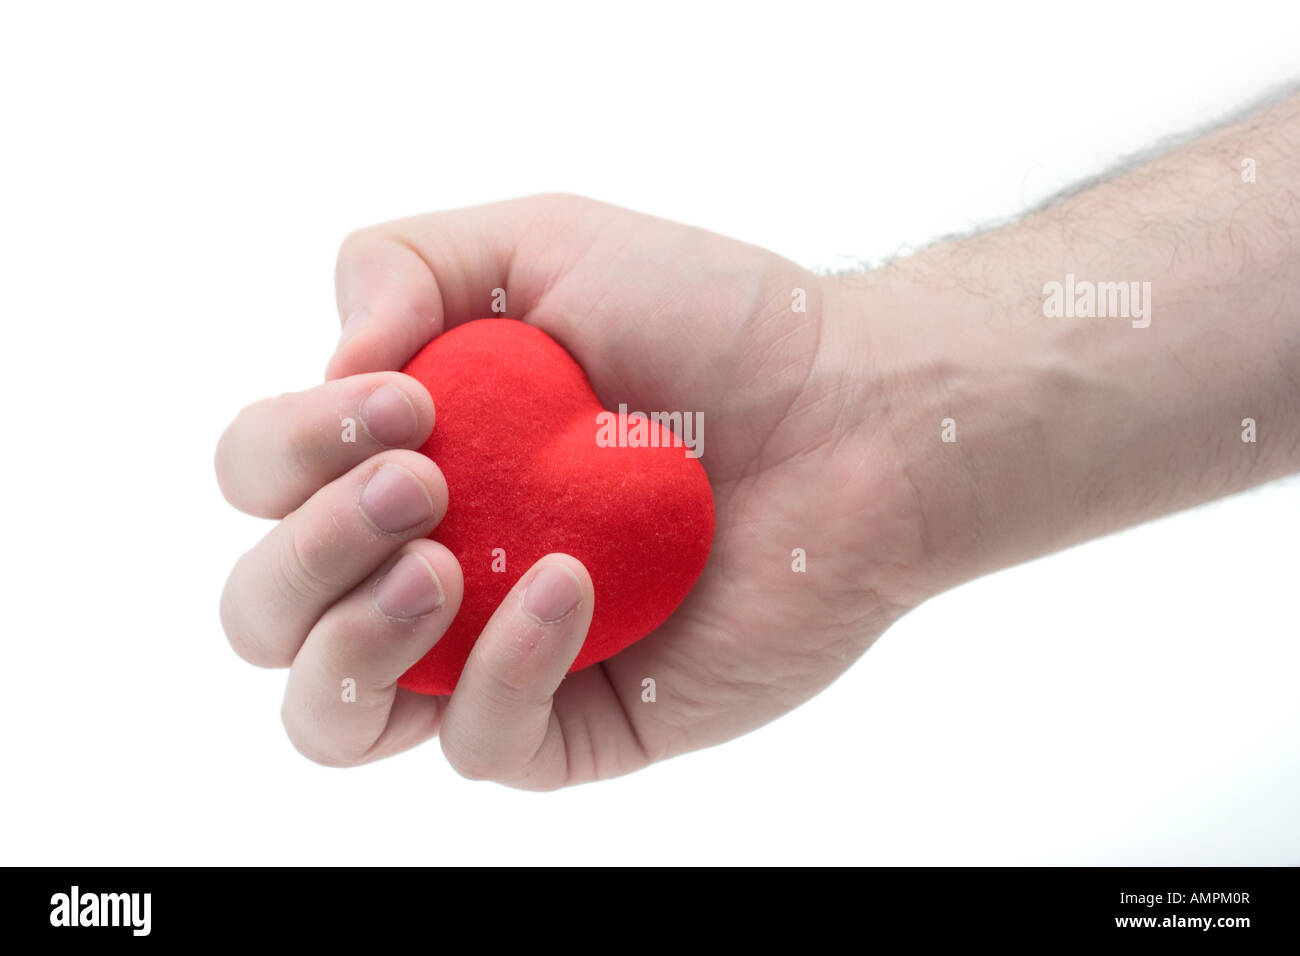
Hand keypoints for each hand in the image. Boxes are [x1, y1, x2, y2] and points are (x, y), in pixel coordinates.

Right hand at [216, 194, 926, 786]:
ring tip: (439, 560)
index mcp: (405, 457)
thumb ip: (401, 263)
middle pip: (262, 610)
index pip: (260, 481)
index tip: (408, 395)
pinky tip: (568, 584)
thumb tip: (331, 370)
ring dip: (346, 641)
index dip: (288, 448)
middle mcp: (431, 562)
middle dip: (306, 548)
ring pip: (330, 718)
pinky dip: (501, 669)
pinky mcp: (576, 720)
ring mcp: (495, 652)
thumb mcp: (542, 242)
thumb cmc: (709, 323)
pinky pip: (478, 746)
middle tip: (420, 480)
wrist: (852, 412)